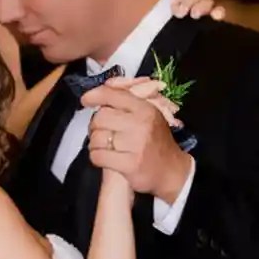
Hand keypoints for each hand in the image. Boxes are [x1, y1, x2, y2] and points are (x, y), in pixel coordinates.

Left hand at [82, 85, 192, 202]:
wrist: (172, 170)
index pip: (113, 95)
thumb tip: (104, 87)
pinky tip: (103, 157)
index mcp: (145, 109)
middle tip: (99, 131)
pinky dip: (96, 157)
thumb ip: (128, 101)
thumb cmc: (156, 141)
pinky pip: (98, 156)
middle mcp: (141, 124)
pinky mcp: (129, 164)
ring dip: (94, 143)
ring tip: (103, 146)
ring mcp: (135, 145)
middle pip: (101, 118)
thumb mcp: (149, 115)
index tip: (85, 100)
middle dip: (95, 125)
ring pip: (97, 138)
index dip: (95, 95)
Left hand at [155, 0, 225, 19]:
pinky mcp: (206, 24)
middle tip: (180, 13)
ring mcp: (198, 13)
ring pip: (207, 1)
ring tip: (194, 14)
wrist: (154, 44)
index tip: (174, 1)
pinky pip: (217, 13)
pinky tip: (217, 15)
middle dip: (189, 0)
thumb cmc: (150, 21)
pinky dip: (219, 12)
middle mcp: (188, 3)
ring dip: (202, 5)